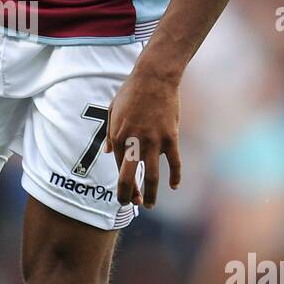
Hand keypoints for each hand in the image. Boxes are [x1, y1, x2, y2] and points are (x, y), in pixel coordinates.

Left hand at [104, 64, 181, 207]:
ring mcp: (153, 141)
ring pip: (151, 176)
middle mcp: (134, 143)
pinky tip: (174, 186)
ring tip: (150, 204)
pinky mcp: (170, 137)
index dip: (122, 185)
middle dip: (129, 196)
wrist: (154, 78)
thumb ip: (110, 133)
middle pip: (129, 178)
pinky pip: (174, 163)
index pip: (118, 169)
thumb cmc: (131, 92)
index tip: (126, 195)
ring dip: (150, 194)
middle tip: (132, 205)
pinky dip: (175, 177)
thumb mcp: (113, 111)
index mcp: (118, 137)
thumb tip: (108, 151)